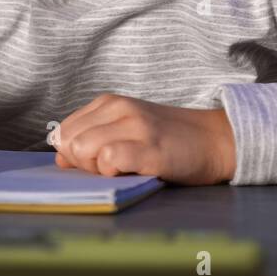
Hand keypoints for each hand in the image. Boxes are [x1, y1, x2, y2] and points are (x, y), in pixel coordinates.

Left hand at [51, 94, 235, 184]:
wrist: (216, 141)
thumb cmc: (170, 141)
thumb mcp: (126, 132)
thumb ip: (92, 139)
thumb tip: (60, 157)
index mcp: (109, 103)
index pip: (63, 131)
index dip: (73, 154)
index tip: (96, 161)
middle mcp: (119, 108)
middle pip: (68, 140)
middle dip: (81, 163)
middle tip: (110, 168)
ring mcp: (136, 126)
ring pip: (83, 148)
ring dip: (97, 169)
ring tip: (123, 169)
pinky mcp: (151, 147)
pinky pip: (109, 159)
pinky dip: (113, 172)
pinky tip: (133, 171)